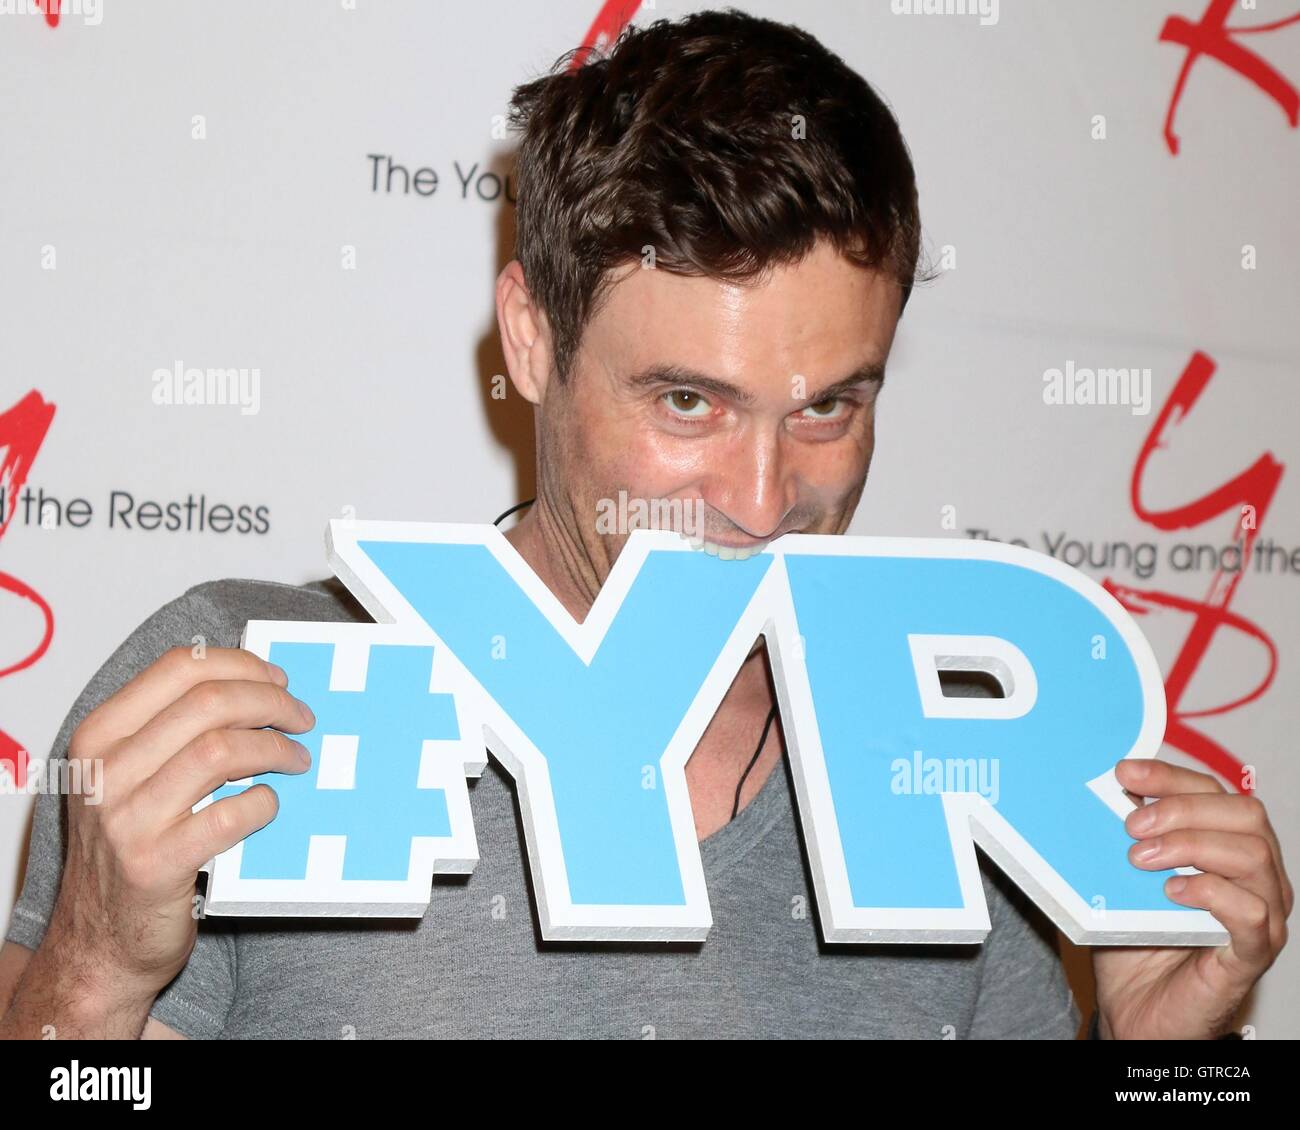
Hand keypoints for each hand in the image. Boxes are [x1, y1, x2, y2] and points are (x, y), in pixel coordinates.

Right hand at [44, 646, 314, 1008]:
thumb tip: (258, 684)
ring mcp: (126, 819)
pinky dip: (263, 802)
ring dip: (275, 749)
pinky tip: (270, 804)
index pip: (178, 668)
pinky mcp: (154, 865)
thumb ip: (176, 730)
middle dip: (271, 702)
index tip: (278, 678)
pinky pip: (229, 815)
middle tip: (301, 719)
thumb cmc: (130, 848)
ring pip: (221, 750)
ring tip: (298, 759)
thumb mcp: (131, 777)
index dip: (241, 665)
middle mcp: (104, 771)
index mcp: (99, 736)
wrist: (99, 943)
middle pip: (209, 702)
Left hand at [1092, 758, 1292, 1038]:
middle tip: (1131, 826)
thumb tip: (1101, 788)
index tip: (1124, 773)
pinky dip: (1211, 892)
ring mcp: (1261, 912)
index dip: (1169, 775)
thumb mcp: (1123, 873)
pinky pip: (1251, 912)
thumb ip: (1123, 834)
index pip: (1212, 790)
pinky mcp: (1253, 952)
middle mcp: (1255, 873)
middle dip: (1181, 808)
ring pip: (1253, 856)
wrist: (1136, 1004)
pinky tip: (1172, 891)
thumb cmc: (1136, 937)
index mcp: (1226, 843)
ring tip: (1141, 859)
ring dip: (1190, 846)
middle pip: (1243, 814)